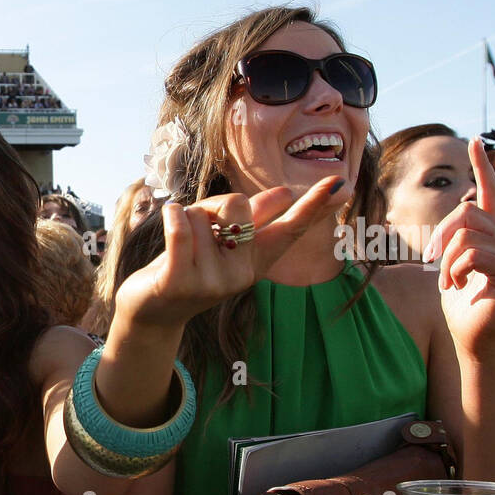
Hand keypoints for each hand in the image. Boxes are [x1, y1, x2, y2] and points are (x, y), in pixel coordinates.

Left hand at [113, 176, 346, 330]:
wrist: (152, 310)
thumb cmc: (188, 266)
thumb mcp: (224, 241)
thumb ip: (254, 218)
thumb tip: (287, 192)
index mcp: (256, 262)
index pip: (291, 229)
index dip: (315, 205)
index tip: (342, 185)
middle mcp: (240, 275)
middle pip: (237, 204)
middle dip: (211, 205)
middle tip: (198, 231)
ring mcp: (211, 282)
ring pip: (200, 214)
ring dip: (184, 219)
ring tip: (178, 248)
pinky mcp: (180, 282)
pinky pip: (181, 229)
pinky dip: (172, 215)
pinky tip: (168, 216)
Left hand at [425, 138, 494, 359]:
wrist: (471, 336)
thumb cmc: (458, 301)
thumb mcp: (450, 264)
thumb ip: (453, 240)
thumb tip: (447, 225)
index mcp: (492, 233)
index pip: (489, 193)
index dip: (481, 167)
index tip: (474, 141)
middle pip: (466, 213)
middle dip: (439, 236)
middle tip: (429, 262)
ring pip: (466, 237)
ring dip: (446, 262)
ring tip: (448, 281)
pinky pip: (473, 256)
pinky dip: (455, 271)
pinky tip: (459, 286)